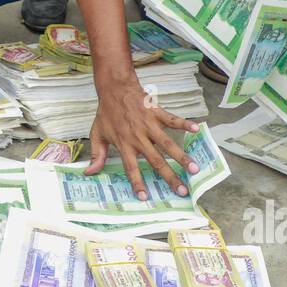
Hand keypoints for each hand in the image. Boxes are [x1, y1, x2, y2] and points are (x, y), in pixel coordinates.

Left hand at [86, 78, 200, 199]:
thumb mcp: (97, 134)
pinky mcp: (156, 113)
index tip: (145, 197)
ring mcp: (149, 125)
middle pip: (156, 160)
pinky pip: (172, 119)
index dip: (137, 182)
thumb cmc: (106, 113)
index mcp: (124, 144)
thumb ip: (96, 155)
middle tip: (183, 191)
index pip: (131, 168)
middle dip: (170, 177)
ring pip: (168, 143)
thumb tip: (89, 173)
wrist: (114, 88)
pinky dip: (184, 123)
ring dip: (182, 156)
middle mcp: (138, 137)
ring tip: (195, 169)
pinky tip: (197, 129)